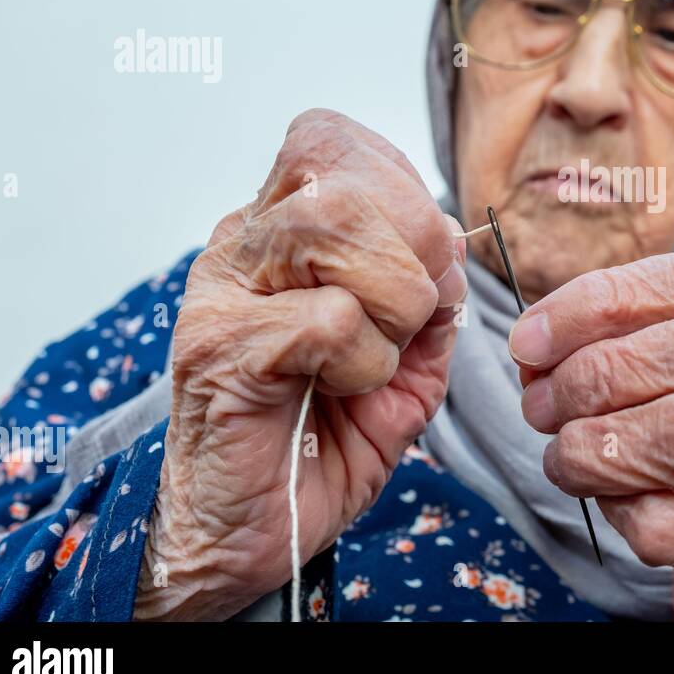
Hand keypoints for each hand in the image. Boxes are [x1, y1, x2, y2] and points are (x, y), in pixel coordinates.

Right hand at [136, 109, 466, 619]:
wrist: (254, 534)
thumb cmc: (323, 441)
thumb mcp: (405, 360)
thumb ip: (432, 296)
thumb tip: (452, 241)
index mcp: (278, 231)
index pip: (330, 139)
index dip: (397, 188)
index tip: (416, 263)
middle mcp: (240, 245)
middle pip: (344, 176)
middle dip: (414, 248)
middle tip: (408, 320)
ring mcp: (223, 292)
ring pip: (334, 225)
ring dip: (392, 305)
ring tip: (371, 360)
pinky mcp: (221, 349)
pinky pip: (331, 318)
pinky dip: (365, 364)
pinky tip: (337, 394)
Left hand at [509, 252, 673, 620]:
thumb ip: (630, 332)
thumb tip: (535, 343)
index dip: (605, 300)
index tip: (531, 336)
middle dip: (601, 371)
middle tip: (541, 400)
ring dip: (596, 445)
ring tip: (564, 452)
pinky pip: (673, 522)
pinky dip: (619, 508)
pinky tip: (613, 500)